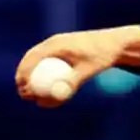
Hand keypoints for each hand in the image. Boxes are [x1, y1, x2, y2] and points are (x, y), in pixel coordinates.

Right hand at [15, 26, 139, 107]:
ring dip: (32, 76)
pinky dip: (44, 76)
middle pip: (31, 59)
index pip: (33, 57)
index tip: (23, 89)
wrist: (116, 45)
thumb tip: (59, 94)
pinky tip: (46, 92)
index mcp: (57, 43)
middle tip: (24, 94)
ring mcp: (58, 46)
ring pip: (38, 61)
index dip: (24, 73)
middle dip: (23, 76)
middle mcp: (54, 43)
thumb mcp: (89, 69)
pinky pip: (48, 64)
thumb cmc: (103, 56)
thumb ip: (73, 81)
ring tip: (32, 96)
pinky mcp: (63, 52)